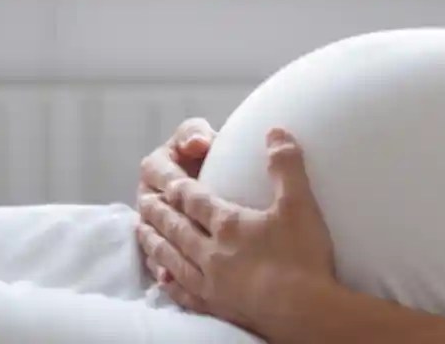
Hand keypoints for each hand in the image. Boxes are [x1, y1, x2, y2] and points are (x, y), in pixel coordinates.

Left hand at [136, 128, 336, 339]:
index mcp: (228, 224)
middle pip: (176, 226)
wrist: (303, 311)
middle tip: (142, 198)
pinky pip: (182, 291)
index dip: (178, 186)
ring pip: (172, 257)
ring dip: (154, 241)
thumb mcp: (300, 203)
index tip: (165, 176)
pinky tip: (162, 278)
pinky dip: (168, 281)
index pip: (193, 199)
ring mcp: (209, 282)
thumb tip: (275, 132)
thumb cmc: (302, 256)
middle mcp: (211, 251)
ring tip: (141, 230)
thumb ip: (286, 166)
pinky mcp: (215, 306)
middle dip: (158, 210)